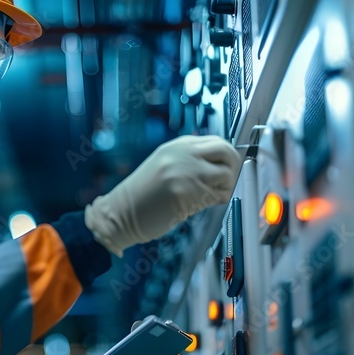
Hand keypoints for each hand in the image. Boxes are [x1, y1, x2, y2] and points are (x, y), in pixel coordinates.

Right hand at [84, 135, 240, 255]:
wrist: (120, 213)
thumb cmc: (141, 194)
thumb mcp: (164, 164)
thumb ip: (190, 159)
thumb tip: (219, 163)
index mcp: (178, 146)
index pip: (217, 141)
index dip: (227, 156)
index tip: (227, 167)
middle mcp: (183, 155)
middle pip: (227, 152)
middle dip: (233, 167)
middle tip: (227, 181)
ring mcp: (186, 172)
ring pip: (226, 175)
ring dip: (226, 187)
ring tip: (212, 196)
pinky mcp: (188, 193)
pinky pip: (217, 196)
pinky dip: (217, 201)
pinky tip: (205, 204)